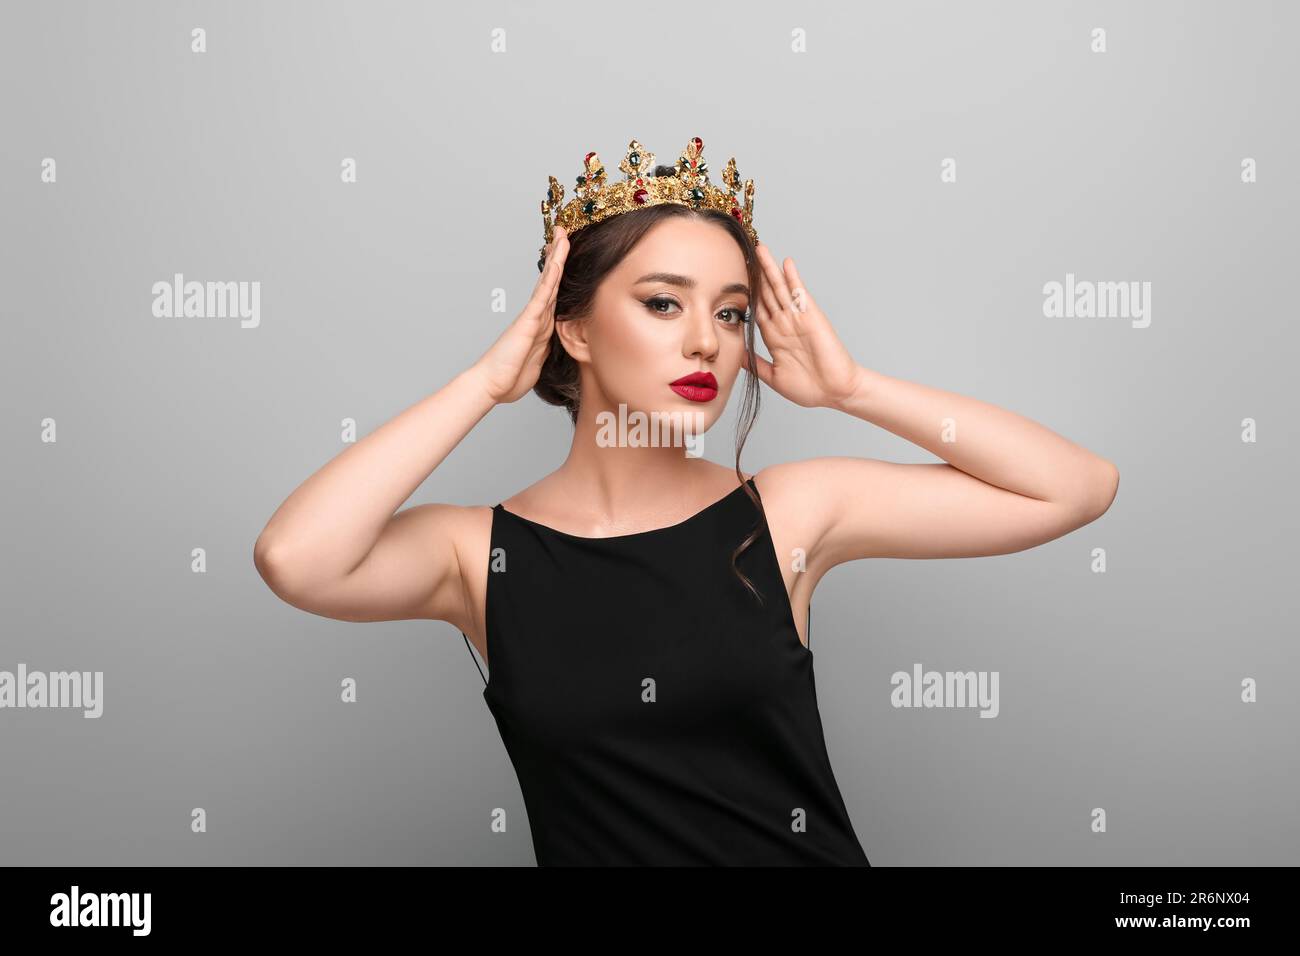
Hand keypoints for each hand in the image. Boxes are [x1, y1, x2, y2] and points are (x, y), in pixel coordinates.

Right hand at [470, 226, 569, 403]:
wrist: (491, 385)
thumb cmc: (510, 377)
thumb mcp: (537, 362)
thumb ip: (544, 349)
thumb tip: (550, 344)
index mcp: (541, 326)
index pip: (554, 294)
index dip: (560, 275)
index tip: (564, 256)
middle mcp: (536, 317)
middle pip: (551, 281)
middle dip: (558, 257)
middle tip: (563, 233)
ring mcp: (532, 317)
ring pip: (549, 282)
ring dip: (556, 259)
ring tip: (562, 236)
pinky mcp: (528, 322)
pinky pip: (542, 296)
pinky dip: (551, 278)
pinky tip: (558, 262)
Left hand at [750, 243, 863, 408]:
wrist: (835, 393)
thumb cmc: (809, 388)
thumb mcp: (773, 377)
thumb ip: (755, 364)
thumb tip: (735, 354)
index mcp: (774, 338)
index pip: (756, 309)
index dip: (745, 294)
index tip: (731, 279)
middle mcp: (784, 324)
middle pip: (766, 293)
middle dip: (755, 274)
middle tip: (743, 253)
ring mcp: (798, 319)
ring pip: (779, 289)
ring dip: (769, 269)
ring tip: (760, 248)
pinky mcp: (812, 318)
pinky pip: (800, 294)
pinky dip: (793, 278)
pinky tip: (786, 262)